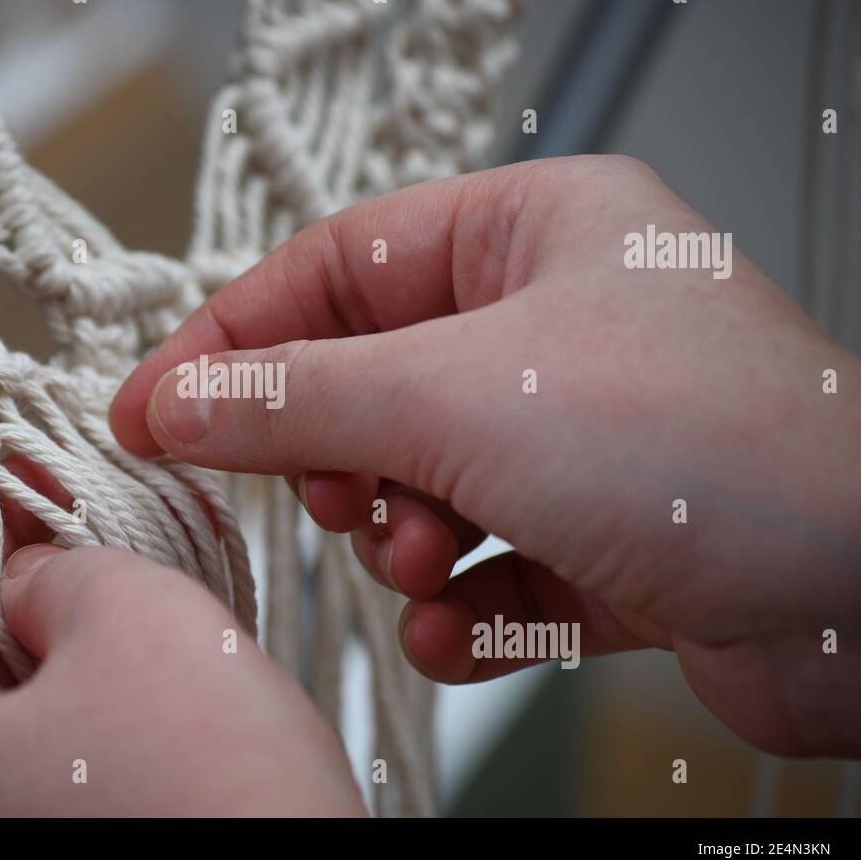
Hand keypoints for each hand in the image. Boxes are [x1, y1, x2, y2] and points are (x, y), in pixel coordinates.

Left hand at [0, 499, 364, 815]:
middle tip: (100, 540)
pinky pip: (40, 778)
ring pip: (0, 723)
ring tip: (142, 620)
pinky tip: (153, 701)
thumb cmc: (213, 807)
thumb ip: (56, 564)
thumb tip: (28, 569)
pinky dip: (86, 725)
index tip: (33, 481)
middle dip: (26, 590)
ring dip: (66, 659)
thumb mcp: (134, 617)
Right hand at [110, 155, 860, 758]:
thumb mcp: (458, 396)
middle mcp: (559, 324)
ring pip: (425, 481)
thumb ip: (296, 400)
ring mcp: (584, 435)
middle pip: (375, 381)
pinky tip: (465, 627)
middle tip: (339, 496)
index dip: (233, 339)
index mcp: (533, 232)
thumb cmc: (709, 448)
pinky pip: (485, 565)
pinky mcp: (606, 538)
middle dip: (344, 456)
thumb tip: (174, 402)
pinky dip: (460, 605)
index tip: (150, 409)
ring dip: (404, 536)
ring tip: (430, 558)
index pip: (338, 267)